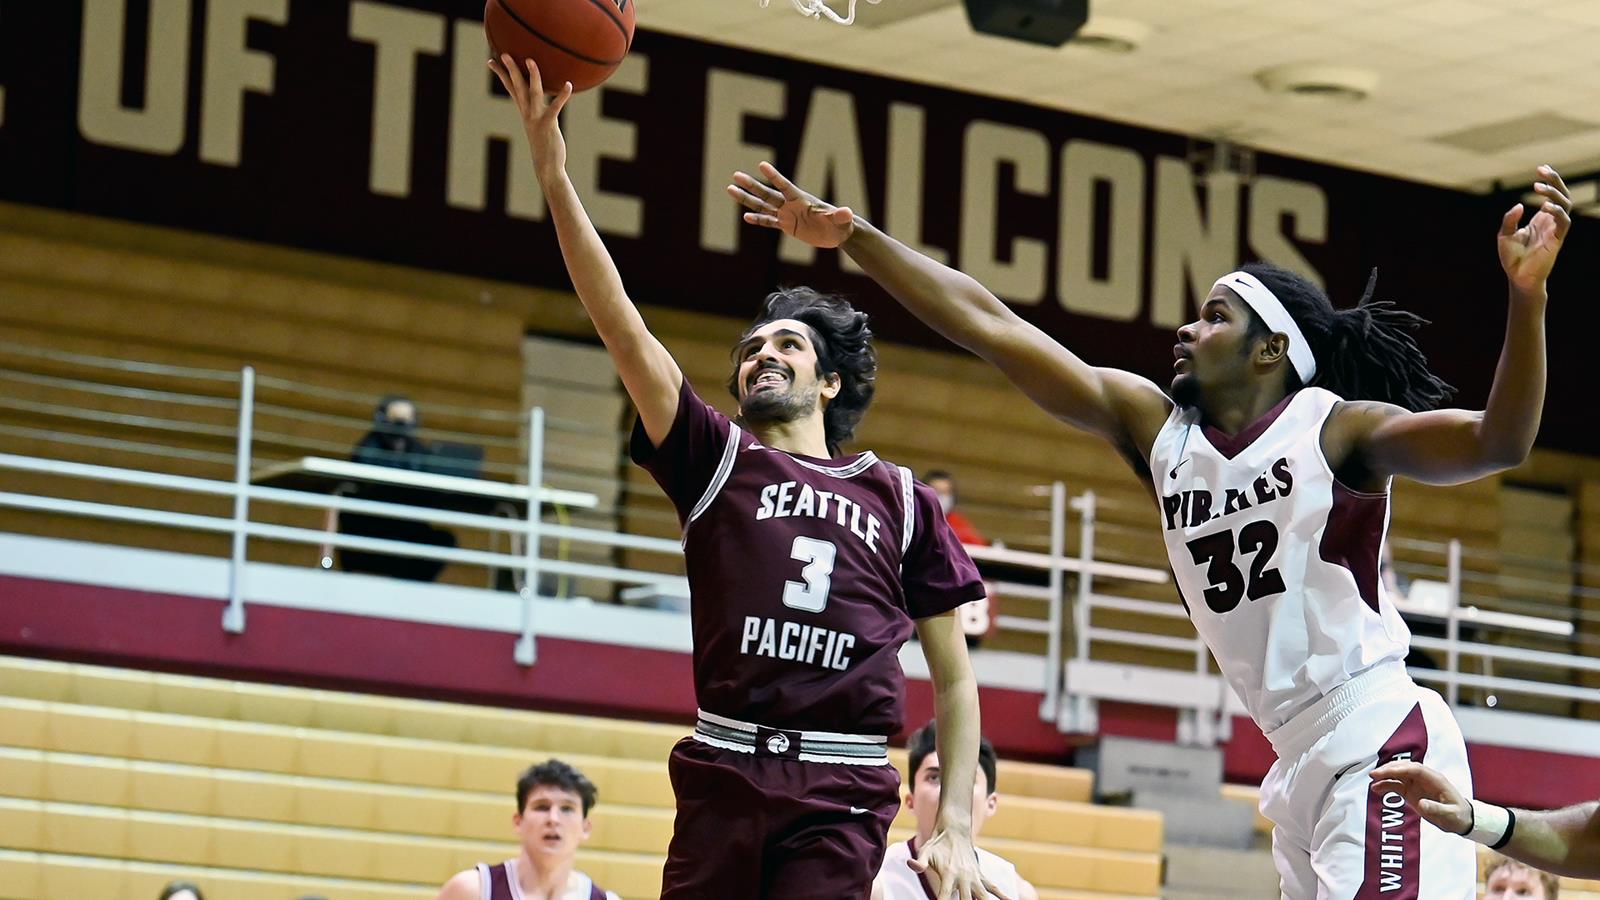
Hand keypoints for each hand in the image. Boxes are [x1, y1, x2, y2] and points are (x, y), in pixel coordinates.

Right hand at [488, 54, 571, 179]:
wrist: (547, 167)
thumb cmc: (546, 147)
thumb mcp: (540, 127)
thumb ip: (540, 114)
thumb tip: (542, 106)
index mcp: (524, 112)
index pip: (511, 89)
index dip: (501, 74)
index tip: (491, 61)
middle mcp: (527, 113)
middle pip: (517, 87)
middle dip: (510, 69)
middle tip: (504, 53)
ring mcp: (537, 118)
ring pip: (533, 92)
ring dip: (532, 76)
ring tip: (530, 60)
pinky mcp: (548, 124)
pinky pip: (556, 107)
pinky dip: (562, 95)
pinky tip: (568, 84)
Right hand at [727, 161, 856, 247]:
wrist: (838, 232)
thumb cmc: (841, 224)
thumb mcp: (841, 221)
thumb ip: (841, 216)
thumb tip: (847, 212)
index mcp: (801, 200)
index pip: (785, 186)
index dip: (774, 176)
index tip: (761, 165)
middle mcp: (791, 204)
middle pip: (767, 193)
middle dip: (751, 185)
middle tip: (735, 175)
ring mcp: (787, 214)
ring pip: (763, 205)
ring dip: (747, 199)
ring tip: (730, 190)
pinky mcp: (786, 225)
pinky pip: (769, 221)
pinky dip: (758, 219)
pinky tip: (746, 216)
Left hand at [909, 826, 1010, 899]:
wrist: (955, 830)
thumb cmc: (937, 844)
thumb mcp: (925, 851)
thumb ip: (920, 861)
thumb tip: (911, 864)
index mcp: (948, 873)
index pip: (945, 896)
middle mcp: (963, 877)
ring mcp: (974, 877)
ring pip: (983, 897)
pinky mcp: (981, 875)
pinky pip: (993, 887)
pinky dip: (1002, 895)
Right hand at [1369, 759, 1470, 834]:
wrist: (1461, 820)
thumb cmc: (1458, 816)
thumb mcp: (1450, 814)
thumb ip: (1436, 808)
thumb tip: (1421, 803)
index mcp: (1435, 779)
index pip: (1415, 769)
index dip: (1400, 769)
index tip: (1386, 773)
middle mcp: (1424, 779)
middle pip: (1404, 768)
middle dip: (1389, 769)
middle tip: (1374, 775)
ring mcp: (1417, 784)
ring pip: (1398, 775)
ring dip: (1385, 776)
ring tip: (1372, 780)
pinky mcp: (1411, 792)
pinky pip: (1396, 785)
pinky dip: (1386, 785)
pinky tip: (1376, 789)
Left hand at [1498, 165, 1571, 295]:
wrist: (1517, 277)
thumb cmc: (1512, 257)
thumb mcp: (1505, 234)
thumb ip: (1510, 219)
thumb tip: (1519, 204)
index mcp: (1541, 219)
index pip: (1552, 195)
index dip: (1550, 181)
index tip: (1541, 168)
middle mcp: (1551, 222)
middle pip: (1562, 196)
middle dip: (1555, 181)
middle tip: (1542, 171)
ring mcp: (1555, 230)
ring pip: (1565, 205)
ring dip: (1554, 194)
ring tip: (1539, 187)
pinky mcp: (1557, 240)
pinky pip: (1563, 223)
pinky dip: (1557, 212)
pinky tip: (1545, 206)